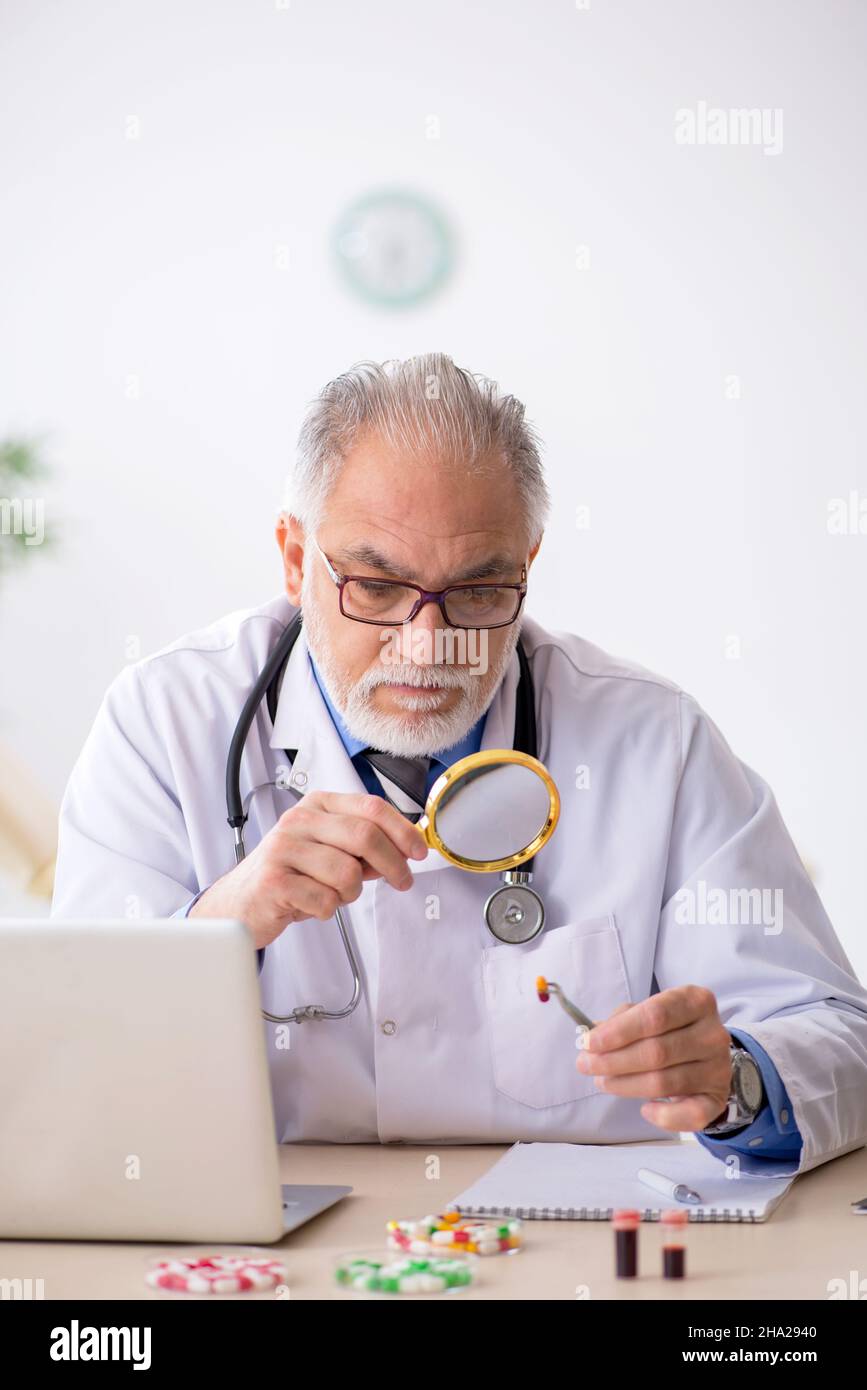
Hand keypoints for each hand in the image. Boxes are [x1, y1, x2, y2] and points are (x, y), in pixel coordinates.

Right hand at [189, 792, 427, 949]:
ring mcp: (283, 849)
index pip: (371, 807)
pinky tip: (308, 905)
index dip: (403, 831)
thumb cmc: (289, 874)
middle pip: (365, 835)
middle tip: (402, 881)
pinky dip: (326, 910)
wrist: (239, 903)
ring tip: (331, 894)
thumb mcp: (327, 850)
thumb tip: (407, 847)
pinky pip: (325, 900)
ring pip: (348, 873)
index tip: (420, 852)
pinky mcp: (274, 881)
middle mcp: (298, 820)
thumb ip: (364, 846)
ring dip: (350, 893)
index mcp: (316, 805)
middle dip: (393, 864)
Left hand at [575, 986, 732, 1131]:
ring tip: (602, 1081)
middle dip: (614, 1060)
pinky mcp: (718, 1098)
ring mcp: (719, 1067)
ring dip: (625, 1085)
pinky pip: (691, 1114)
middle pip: (657, 1051)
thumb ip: (621, 1020)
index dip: (618, 1031)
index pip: (655, 1015)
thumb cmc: (670, 1028)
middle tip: (585, 1064)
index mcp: (696, 1001)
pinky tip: (645, 1108)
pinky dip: (664, 1116)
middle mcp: (713, 1033)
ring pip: (664, 1082)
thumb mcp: (648, 1012)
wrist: (706, 1053)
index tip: (589, 1042)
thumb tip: (591, 1037)